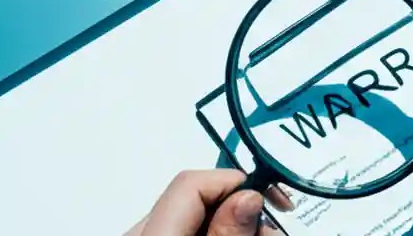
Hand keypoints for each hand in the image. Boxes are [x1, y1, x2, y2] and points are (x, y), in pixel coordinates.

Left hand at [124, 170, 284, 235]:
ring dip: (234, 226)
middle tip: (272, 231)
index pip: (191, 182)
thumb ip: (227, 234)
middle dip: (242, 209)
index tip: (274, 201)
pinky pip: (185, 229)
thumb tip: (248, 195)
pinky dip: (215, 233)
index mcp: (148, 233)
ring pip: (195, 216)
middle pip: (197, 198)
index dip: (237, 182)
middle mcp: (138, 232)